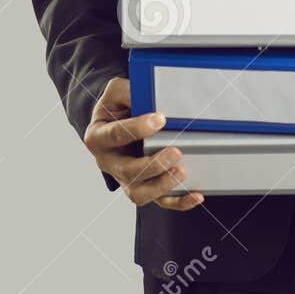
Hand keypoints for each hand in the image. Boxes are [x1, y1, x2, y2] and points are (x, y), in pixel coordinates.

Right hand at [83, 77, 203, 210]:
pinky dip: (178, 202)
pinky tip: (195, 195)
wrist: (114, 124)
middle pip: (127, 171)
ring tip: (182, 172)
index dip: (137, 128)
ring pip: (139, 193)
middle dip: (152, 164)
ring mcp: (125, 178)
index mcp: (99, 137)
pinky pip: (159, 201)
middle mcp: (109, 162)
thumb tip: (150, 96)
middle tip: (175, 152)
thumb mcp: (116, 93)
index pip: (115, 135)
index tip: (160, 119)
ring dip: (162, 186)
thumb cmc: (117, 109)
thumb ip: (129, 92)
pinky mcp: (143, 187)